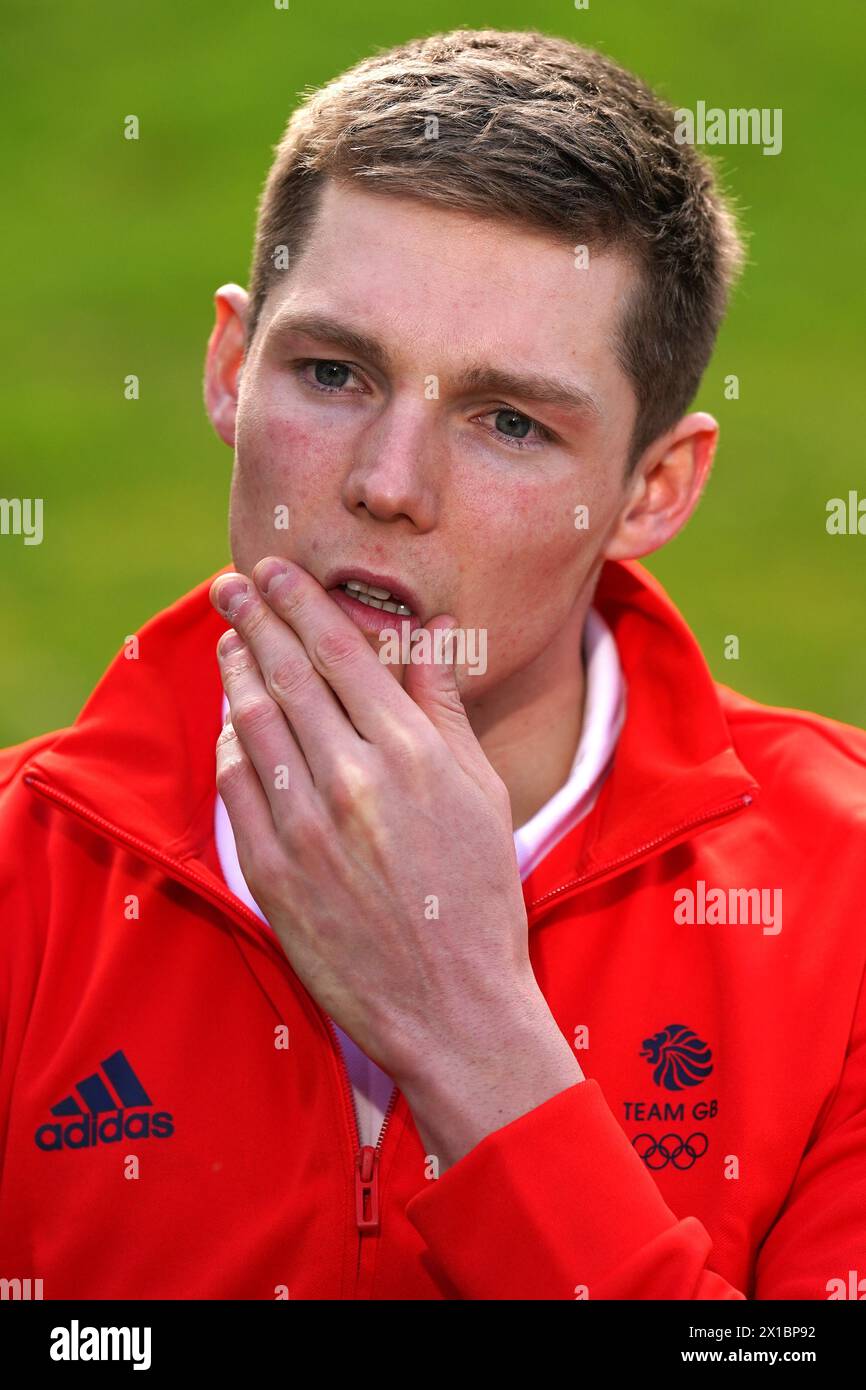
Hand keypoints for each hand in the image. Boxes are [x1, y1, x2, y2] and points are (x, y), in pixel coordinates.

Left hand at [209, 557, 548, 1098]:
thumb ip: (443, 705)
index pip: (339, 653)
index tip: (273, 570)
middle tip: (230, 585)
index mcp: (410, 753)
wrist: (451, 1004)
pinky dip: (229, 744)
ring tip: (228, 641)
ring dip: (236, 673)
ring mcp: (304, 827)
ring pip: (252, 724)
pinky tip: (232, 721)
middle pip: (287, 676)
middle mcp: (351, 780)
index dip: (301, 603)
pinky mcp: (271, 871)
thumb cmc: (478, 895)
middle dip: (254, 620)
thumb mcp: (481, 790)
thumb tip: (429, 629)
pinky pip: (235, 787)